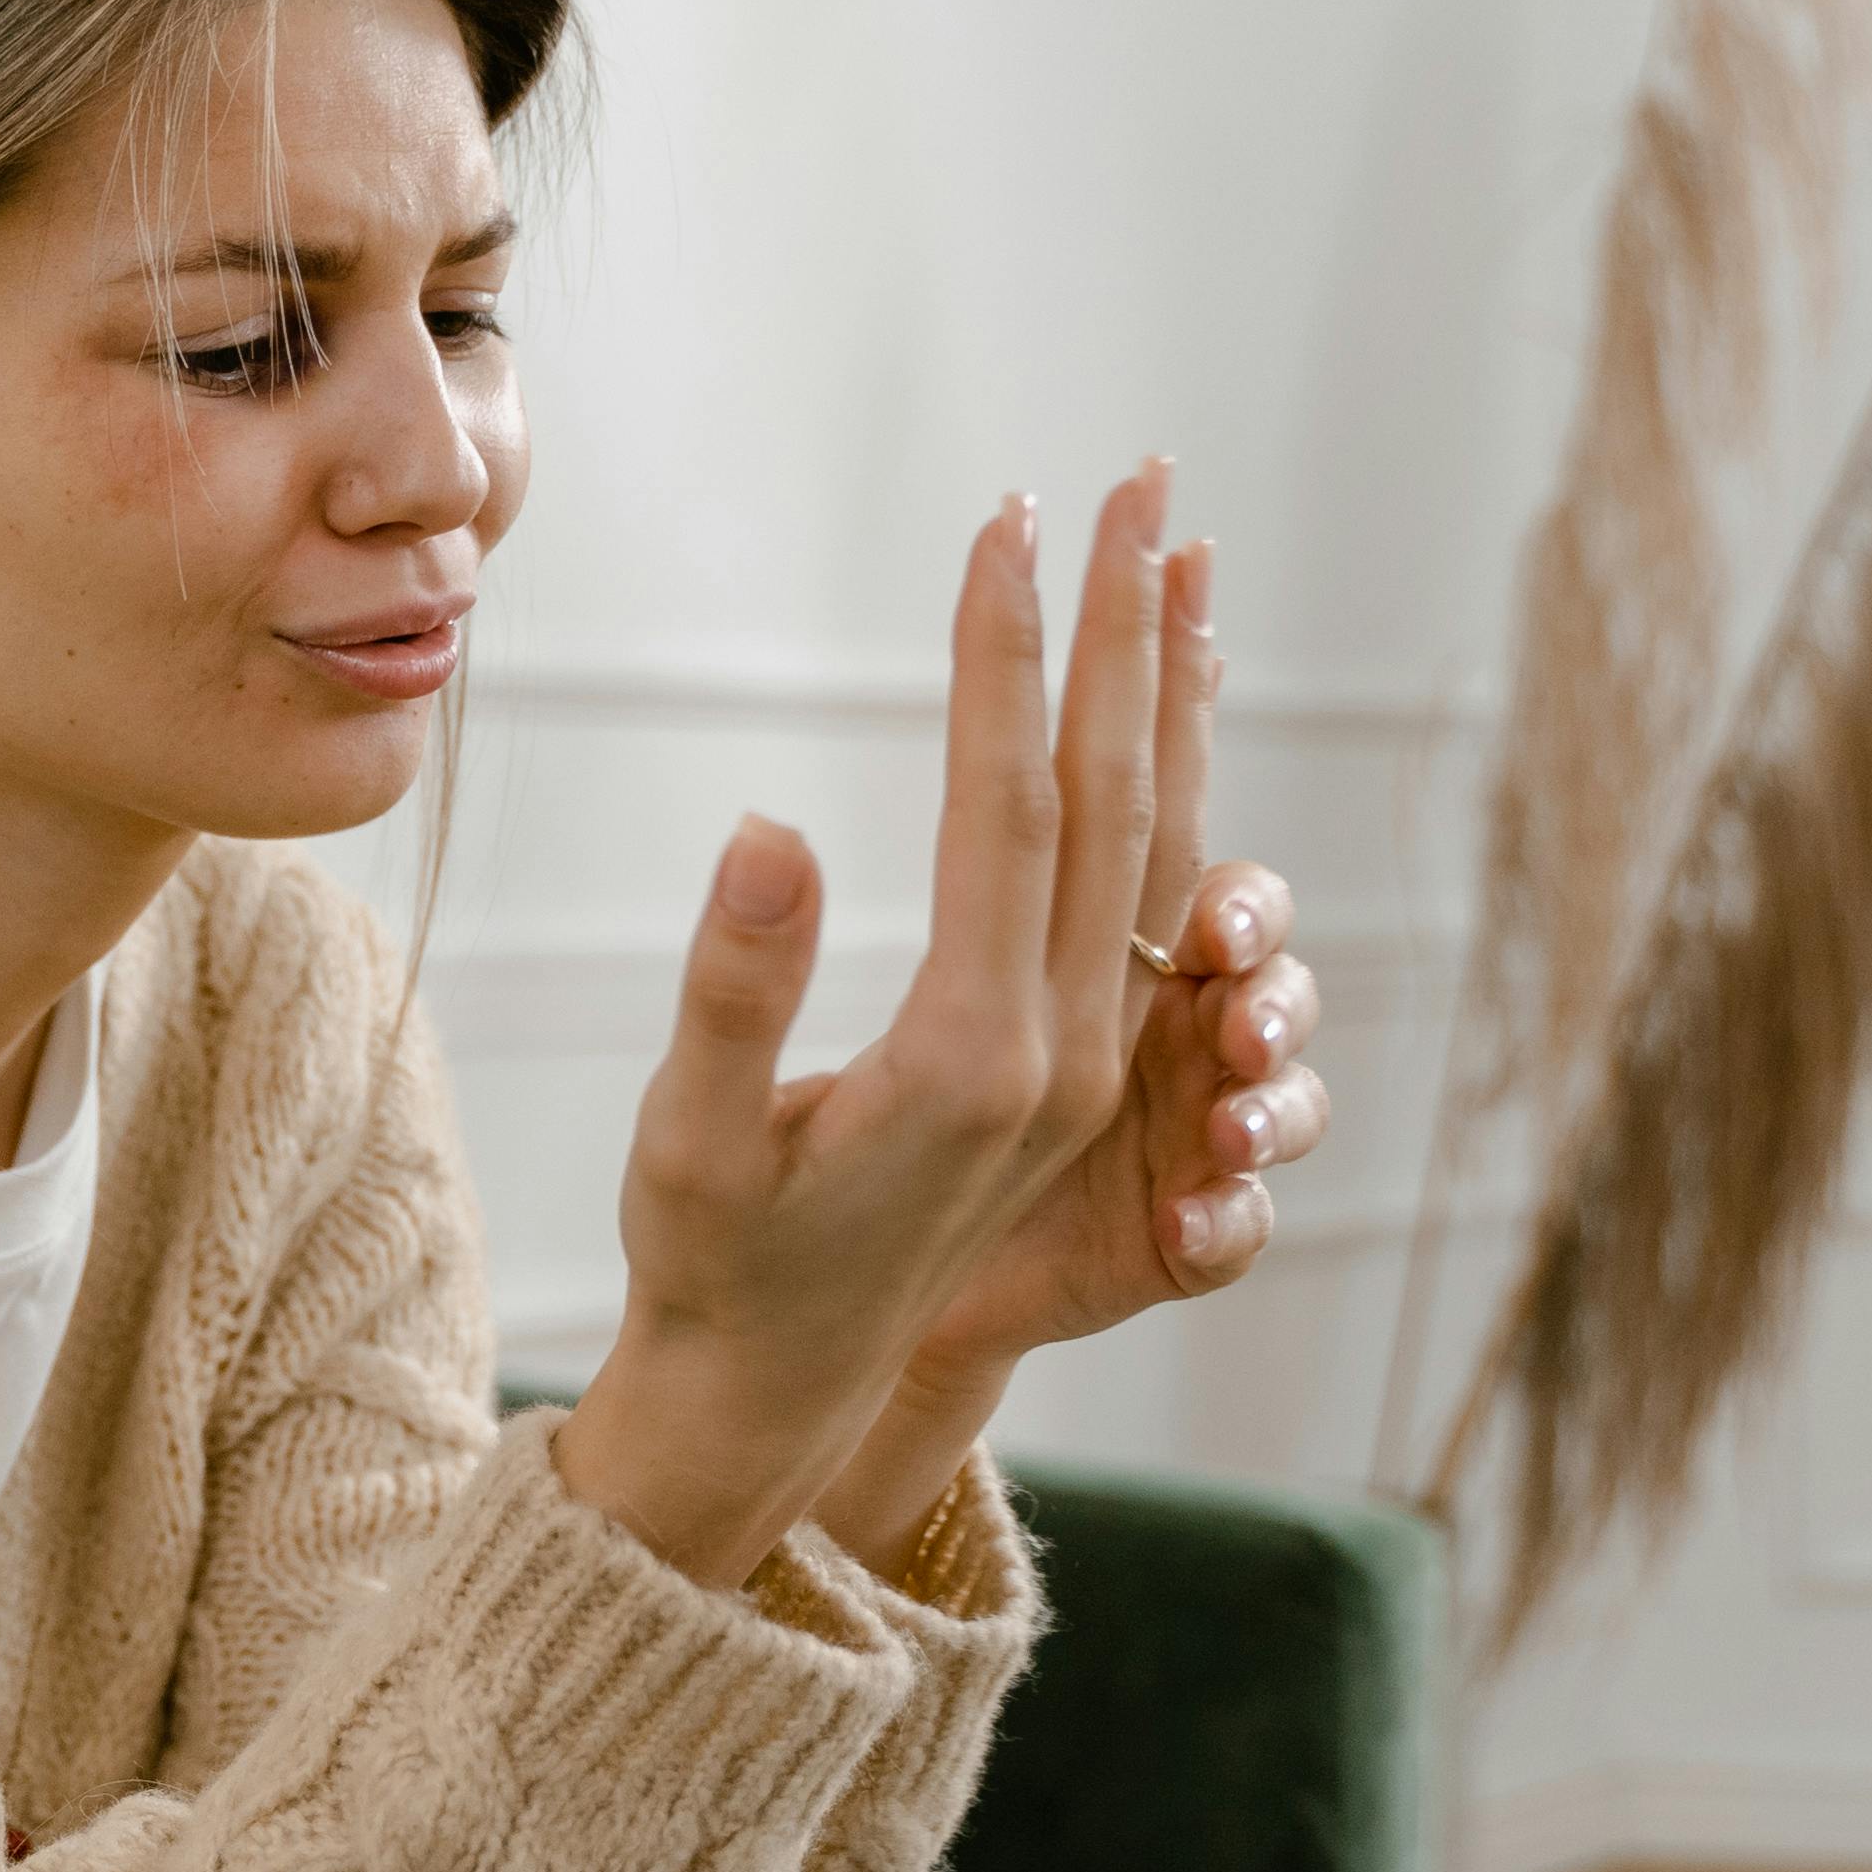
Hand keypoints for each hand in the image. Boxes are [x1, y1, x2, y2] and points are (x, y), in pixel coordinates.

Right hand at [551, 459, 1246, 1590]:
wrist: (780, 1388)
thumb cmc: (712, 1259)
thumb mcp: (692, 1138)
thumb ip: (734, 992)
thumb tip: (768, 830)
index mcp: (973, 1054)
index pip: (1008, 806)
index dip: (1007, 656)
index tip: (1006, 519)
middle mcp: (1058, 1049)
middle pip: (1112, 799)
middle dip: (1125, 630)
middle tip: (1140, 482)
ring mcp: (1082, 1059)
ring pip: (1148, 837)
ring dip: (1162, 687)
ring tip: (1178, 554)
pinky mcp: (1073, 1064)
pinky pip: (1137, 884)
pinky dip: (1154, 773)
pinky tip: (1152, 701)